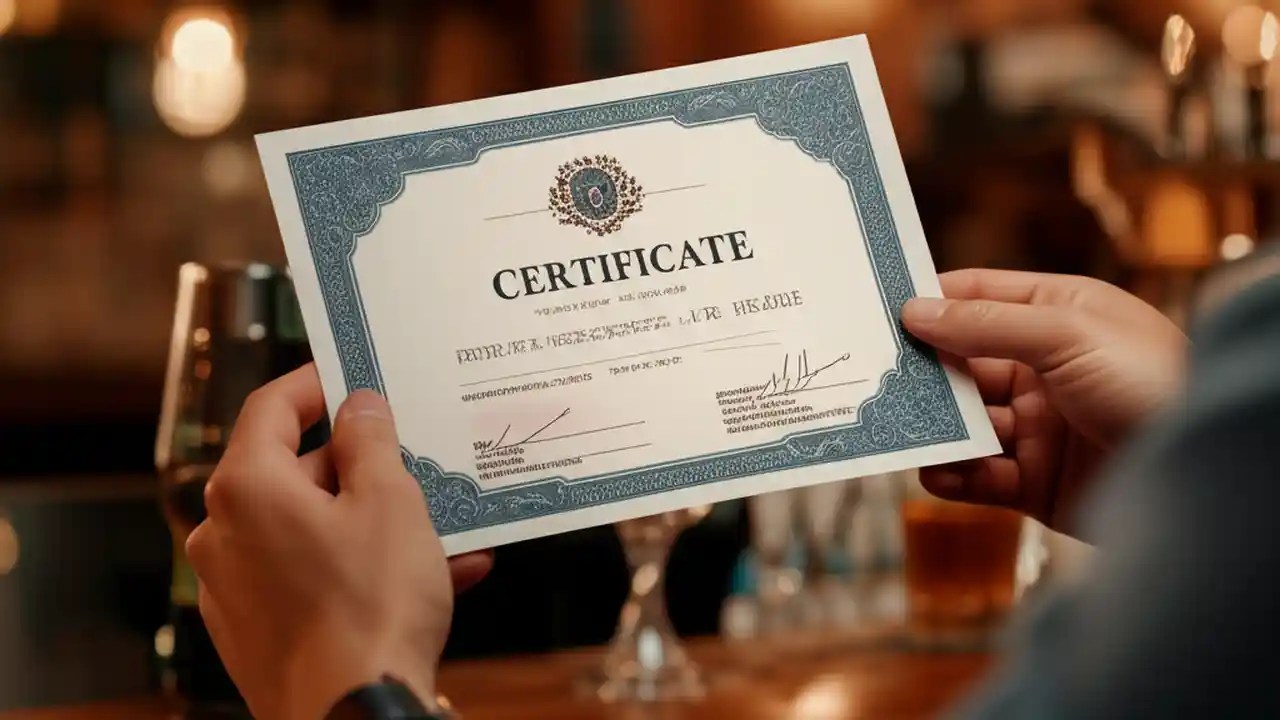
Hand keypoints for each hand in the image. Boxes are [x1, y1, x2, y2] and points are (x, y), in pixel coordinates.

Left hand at [186, 365, 492, 719]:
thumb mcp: (390, 503)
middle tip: (413, 457)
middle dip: (360, 465)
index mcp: (248, 488)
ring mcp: (237, 589)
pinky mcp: (258, 632)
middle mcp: (226, 534)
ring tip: (443, 525)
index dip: (315, 383)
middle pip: (294, 472)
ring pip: (312, 530)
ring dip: (373, 521)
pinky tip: (434, 573)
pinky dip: (362, 567)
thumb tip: (359, 406)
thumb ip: (371, 442)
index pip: (272, 408)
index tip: (351, 374)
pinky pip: (314, 577)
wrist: (352, 716)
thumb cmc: (370, 609)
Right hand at [902, 270, 1187, 531]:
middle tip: (873, 373)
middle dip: (923, 370)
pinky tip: (935, 470)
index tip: (878, 306)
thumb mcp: (1066, 334)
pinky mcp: (1038, 484)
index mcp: (1059, 316)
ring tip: (897, 426)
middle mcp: (1046, 369)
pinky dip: (955, 475)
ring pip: (968, 423)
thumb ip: (986, 324)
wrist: (1204, 474)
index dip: (931, 300)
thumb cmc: (1152, 382)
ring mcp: (1041, 428)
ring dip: (935, 425)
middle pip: (964, 363)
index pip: (979, 298)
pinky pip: (982, 477)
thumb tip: (915, 310)